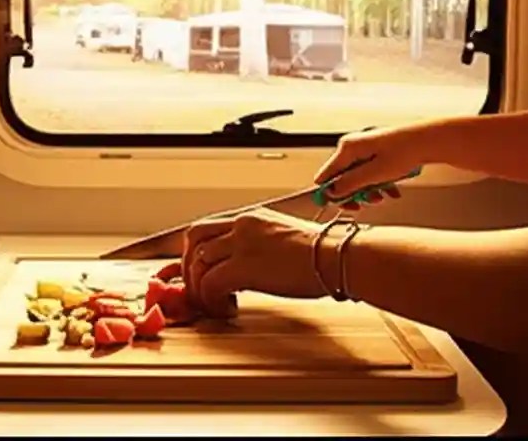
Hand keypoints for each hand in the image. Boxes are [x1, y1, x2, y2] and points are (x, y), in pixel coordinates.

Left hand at [182, 208, 329, 316]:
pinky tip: (227, 310)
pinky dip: (212, 300)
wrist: (339, 256)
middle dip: (188, 268)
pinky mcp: (246, 266)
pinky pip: (211, 284)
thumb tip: (246, 270)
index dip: (193, 251)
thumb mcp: (284, 240)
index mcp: (251, 217)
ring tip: (213, 305)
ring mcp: (242, 244)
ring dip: (199, 289)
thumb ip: (260, 247)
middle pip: (194, 239)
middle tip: (197, 291)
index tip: (191, 271)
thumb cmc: (324, 254)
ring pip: (198, 264)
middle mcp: (242, 225)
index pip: (207, 227)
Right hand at [315, 126, 428, 207]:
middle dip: (353, 193)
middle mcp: (352, 146)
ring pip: (357, 178)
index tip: (338, 206)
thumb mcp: (375, 173)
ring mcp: (364, 150)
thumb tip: (332, 192)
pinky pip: (368, 174)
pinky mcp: (374, 153)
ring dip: (368, 191)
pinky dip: (377, 184)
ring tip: (383, 197)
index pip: (326, 175)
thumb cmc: (405, 151)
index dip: (330, 193)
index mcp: (348, 148)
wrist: (427, 141)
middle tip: (364, 204)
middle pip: (342, 178)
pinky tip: (391, 191)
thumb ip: (350, 184)